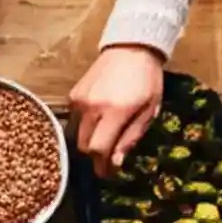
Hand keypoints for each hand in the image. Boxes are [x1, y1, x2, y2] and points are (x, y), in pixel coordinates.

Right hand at [70, 45, 165, 177]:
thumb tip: (115, 162)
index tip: (108, 173)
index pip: (98, 149)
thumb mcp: (149, 111)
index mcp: (115, 112)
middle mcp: (92, 107)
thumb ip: (130, 137)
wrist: (131, 49)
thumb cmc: (147, 81)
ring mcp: (79, 101)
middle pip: (84, 146)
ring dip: (87, 143)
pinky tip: (96, 123)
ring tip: (101, 142)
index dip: (102, 166)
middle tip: (106, 160)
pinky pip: (73, 120)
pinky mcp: (72, 95)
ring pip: (75, 135)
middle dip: (94, 157)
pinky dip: (83, 127)